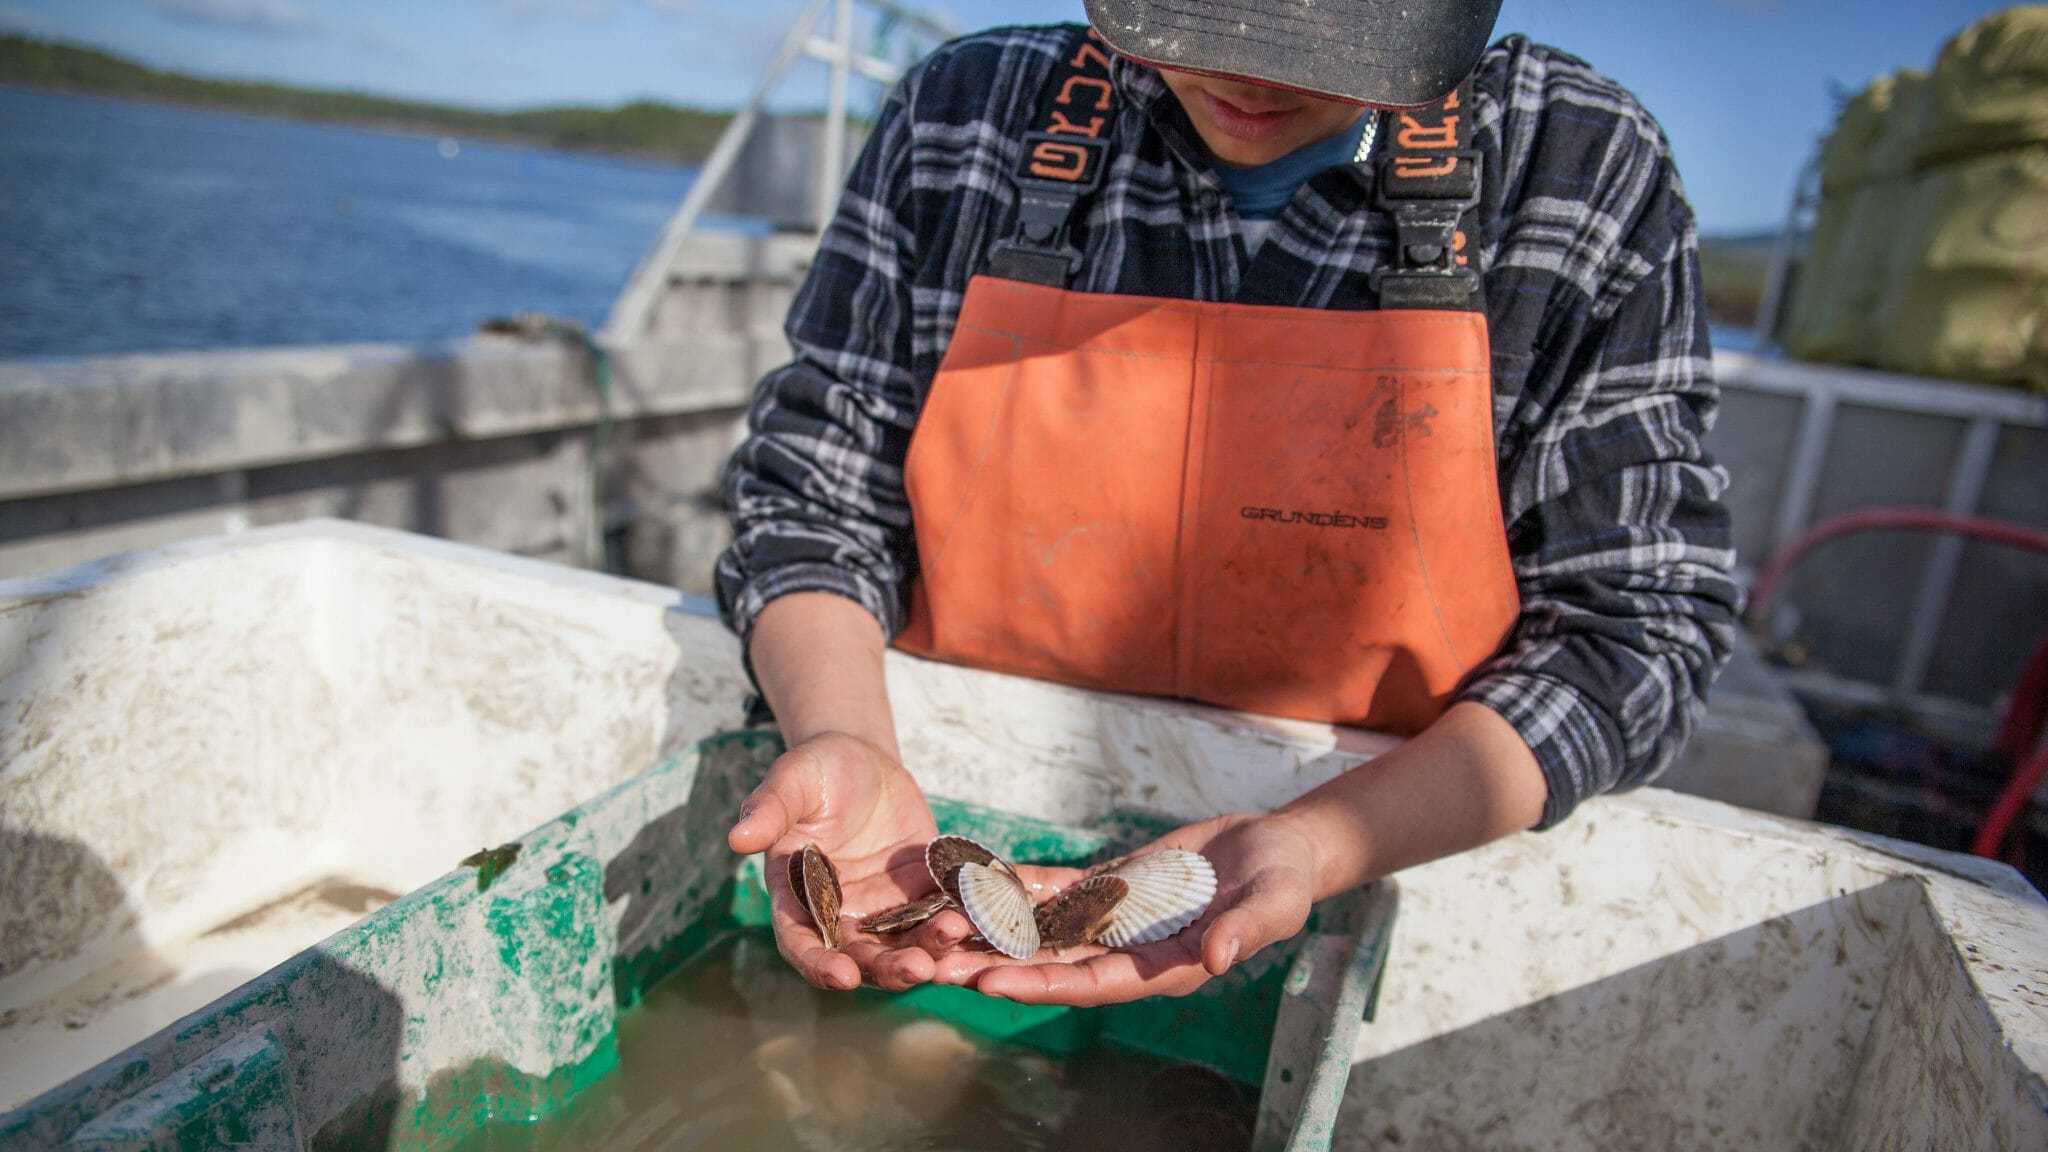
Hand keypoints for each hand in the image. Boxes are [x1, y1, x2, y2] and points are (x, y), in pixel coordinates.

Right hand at [728, 731, 971, 991]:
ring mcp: (883, 910)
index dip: (818, 964)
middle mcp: (839, 915)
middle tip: (917, 970)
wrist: (859, 760)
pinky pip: (941, 915)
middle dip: (888, 968)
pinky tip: (982, 916)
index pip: (801, 943)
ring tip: (957, 933)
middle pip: (860, 958)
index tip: (841, 977)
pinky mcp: (921, 895)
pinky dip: (960, 920)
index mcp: (797, 897)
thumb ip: (769, 810)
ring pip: (905, 944)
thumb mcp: (791, 781)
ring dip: (930, 949)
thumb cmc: (814, 770)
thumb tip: (737, 838)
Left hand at [930, 812, 1319, 1005]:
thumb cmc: (1284, 881)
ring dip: (992, 932)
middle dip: (994, 966)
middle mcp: (1131, 949)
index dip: (1042, 984)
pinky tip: (973, 881)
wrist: (1279, 848)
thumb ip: (1245, 931)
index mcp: (1166, 966)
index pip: (1093, 984)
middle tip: (934, 967)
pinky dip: (1017, 886)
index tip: (993, 985)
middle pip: (1052, 964)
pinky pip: (1057, 889)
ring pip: (1043, 930)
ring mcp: (1117, 918)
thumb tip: (1217, 960)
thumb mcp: (1276, 904)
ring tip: (934, 930)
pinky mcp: (1112, 885)